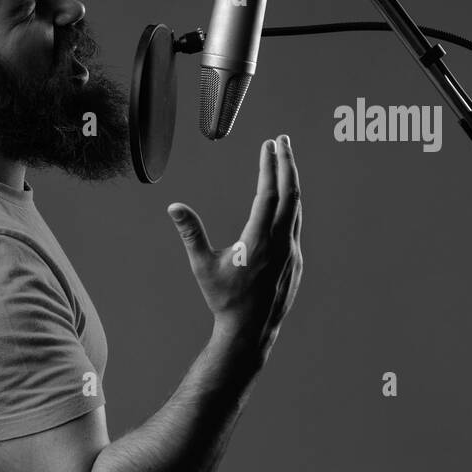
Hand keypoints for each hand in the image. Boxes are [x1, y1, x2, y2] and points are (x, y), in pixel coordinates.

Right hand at [167, 134, 301, 364]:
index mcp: (258, 241)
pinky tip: (287, 201)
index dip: (268, 166)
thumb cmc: (223, 299)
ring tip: (286, 162)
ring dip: (292, 183)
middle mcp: (281, 244)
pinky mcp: (296, 262)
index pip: (267, 194)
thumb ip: (191, 232)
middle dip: (287, 163)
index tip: (267, 145)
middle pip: (290, 194)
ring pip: (297, 209)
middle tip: (282, 141)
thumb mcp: (202, 265)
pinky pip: (297, 226)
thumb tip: (174, 206)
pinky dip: (292, 206)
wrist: (250, 331)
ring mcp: (293, 253)